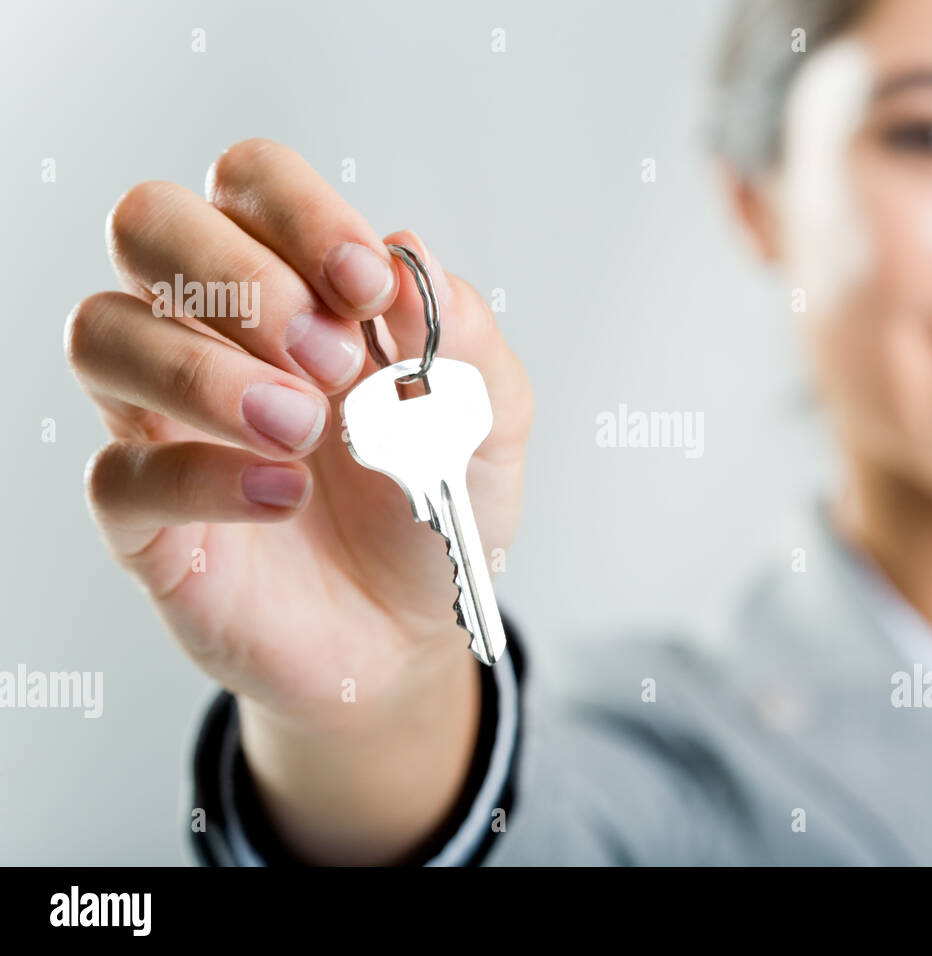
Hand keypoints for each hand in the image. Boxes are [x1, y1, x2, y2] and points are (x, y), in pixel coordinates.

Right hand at [65, 139, 533, 861]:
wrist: (411, 629)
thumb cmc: (434, 508)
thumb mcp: (488, 421)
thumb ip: (465, 337)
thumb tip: (408, 257)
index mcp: (297, 289)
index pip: (250, 183)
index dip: (301, 214)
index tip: (366, 287)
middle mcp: (215, 337)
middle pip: (150, 226)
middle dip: (240, 277)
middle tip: (330, 360)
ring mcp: (167, 422)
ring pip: (104, 331)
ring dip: (206, 370)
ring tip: (303, 429)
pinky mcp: (147, 517)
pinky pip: (121, 470)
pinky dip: (204, 475)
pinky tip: (282, 497)